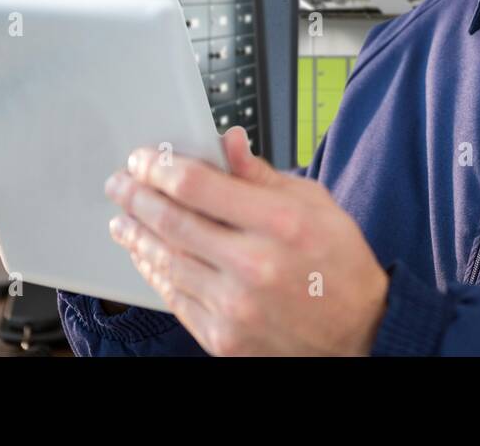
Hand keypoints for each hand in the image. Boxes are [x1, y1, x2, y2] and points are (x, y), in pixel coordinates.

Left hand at [104, 127, 389, 355]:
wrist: (360, 332)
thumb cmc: (339, 263)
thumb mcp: (315, 204)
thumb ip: (262, 175)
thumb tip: (228, 142)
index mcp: (280, 224)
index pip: (198, 186)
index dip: (160, 168)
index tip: (143, 159)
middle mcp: (254, 266)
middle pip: (173, 222)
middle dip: (137, 197)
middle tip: (119, 183)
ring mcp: (235, 307)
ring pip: (167, 262)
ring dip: (137, 236)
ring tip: (123, 219)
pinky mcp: (224, 338)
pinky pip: (176, 299)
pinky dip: (156, 273)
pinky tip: (148, 256)